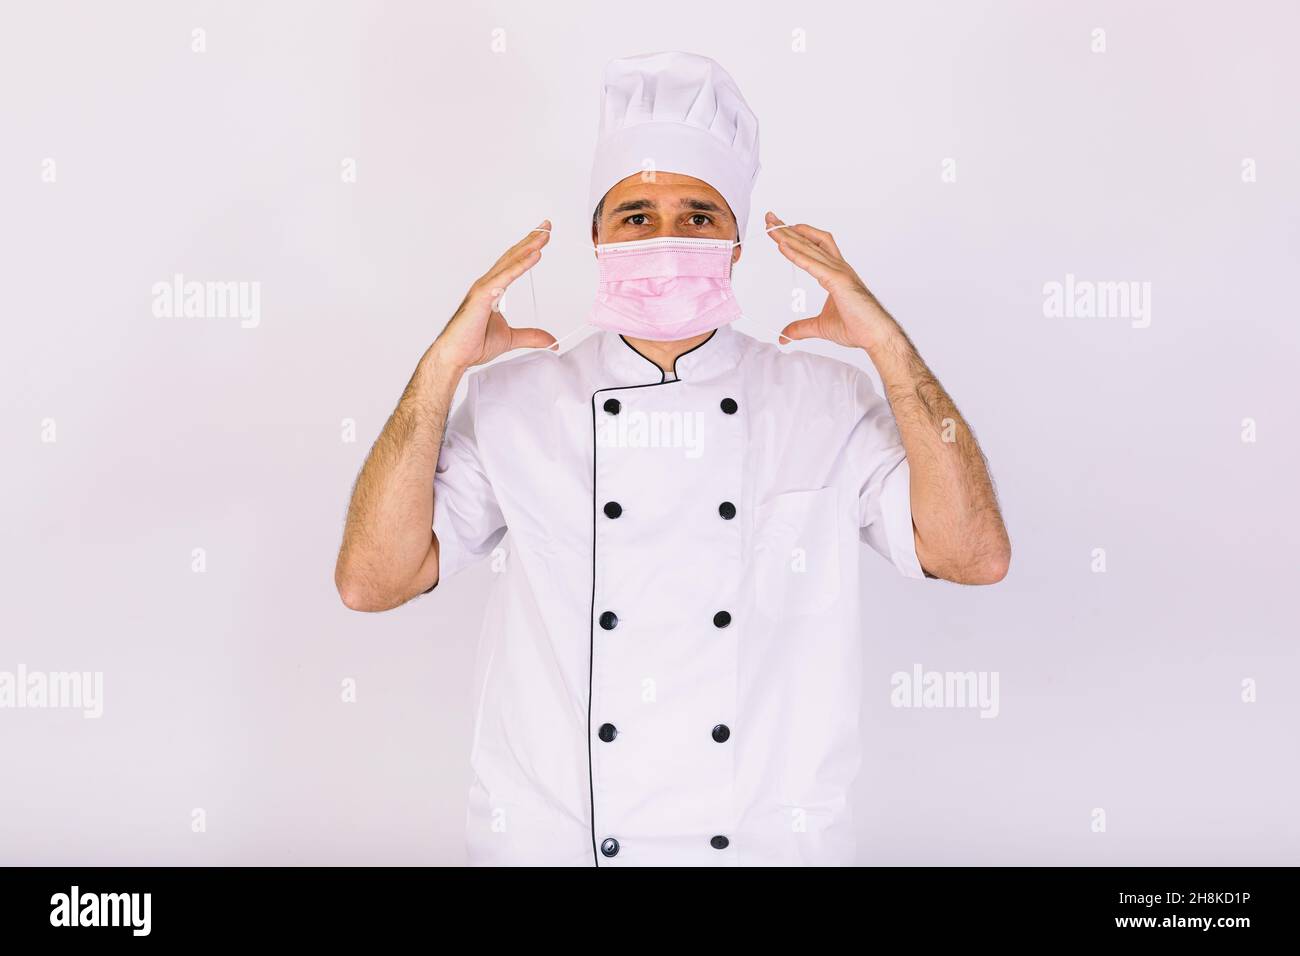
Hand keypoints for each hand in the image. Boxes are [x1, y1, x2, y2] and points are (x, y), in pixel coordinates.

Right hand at [432, 220, 557, 370]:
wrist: (455, 355)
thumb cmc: (472, 344)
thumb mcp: (510, 338)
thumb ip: (530, 336)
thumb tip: (551, 340)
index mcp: (493, 290)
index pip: (513, 264)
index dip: (528, 249)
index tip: (542, 237)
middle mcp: (487, 284)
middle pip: (512, 256)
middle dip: (530, 239)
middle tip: (547, 225)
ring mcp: (484, 288)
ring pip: (510, 261)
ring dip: (528, 246)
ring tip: (544, 234)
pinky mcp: (482, 296)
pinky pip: (505, 277)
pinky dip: (520, 265)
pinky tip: (534, 255)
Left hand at [764, 211, 900, 352]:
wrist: (876, 336)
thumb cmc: (858, 328)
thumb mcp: (821, 327)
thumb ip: (801, 328)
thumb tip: (784, 336)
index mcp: (835, 273)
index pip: (813, 248)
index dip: (795, 237)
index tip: (778, 230)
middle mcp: (838, 267)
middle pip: (809, 241)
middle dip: (788, 229)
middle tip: (769, 218)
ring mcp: (840, 272)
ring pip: (810, 248)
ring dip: (789, 236)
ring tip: (772, 226)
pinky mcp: (838, 281)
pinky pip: (813, 264)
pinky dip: (797, 254)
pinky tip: (783, 246)